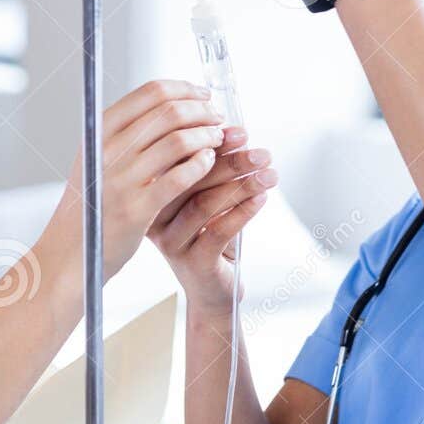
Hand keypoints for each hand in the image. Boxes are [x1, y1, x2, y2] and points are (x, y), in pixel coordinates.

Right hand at [51, 80, 227, 278]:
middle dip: (202, 111)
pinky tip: (209, 163)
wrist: (70, 252)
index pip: (151, 92)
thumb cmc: (91, 205)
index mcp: (99, 131)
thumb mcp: (96, 159)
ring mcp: (122, 179)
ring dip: (208, 136)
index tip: (203, 95)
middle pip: (169, 112)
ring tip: (219, 140)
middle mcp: (108, 150)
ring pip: (179, 141)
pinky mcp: (137, 208)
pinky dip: (201, 164)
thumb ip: (125, 133)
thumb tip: (169, 105)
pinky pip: (181, 176)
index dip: (185, 89)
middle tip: (218, 119)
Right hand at [148, 127, 276, 315]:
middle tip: (262, 153)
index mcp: (154, 195)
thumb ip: (214, 170)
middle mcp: (155, 218)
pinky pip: (219, 231)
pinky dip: (243, 211)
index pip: (178, 161)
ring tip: (270, 174)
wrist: (212, 290)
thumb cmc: (211, 237)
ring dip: (242, 185)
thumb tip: (238, 133)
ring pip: (205, 204)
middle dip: (232, 162)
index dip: (211, 144)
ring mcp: (172, 242)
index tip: (240, 132)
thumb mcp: (210, 199)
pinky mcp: (193, 262)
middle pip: (191, 179)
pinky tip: (261, 199)